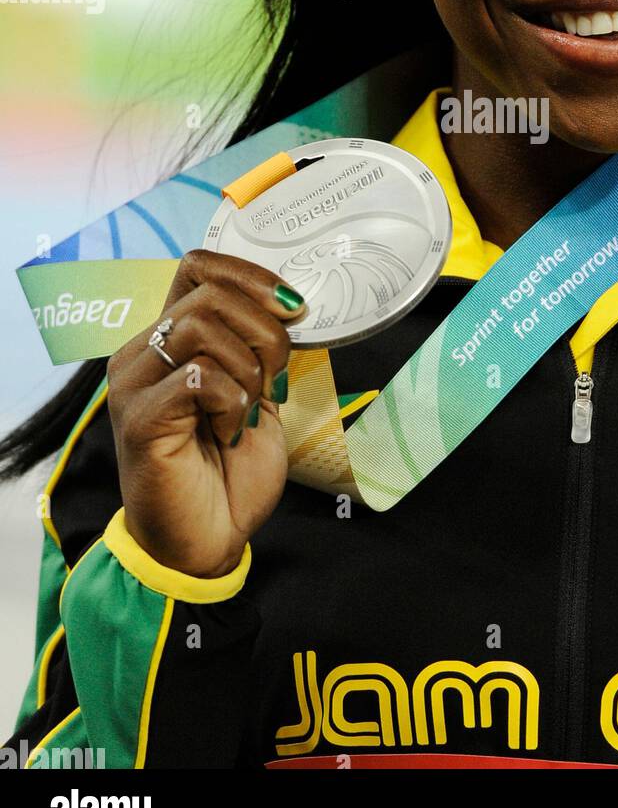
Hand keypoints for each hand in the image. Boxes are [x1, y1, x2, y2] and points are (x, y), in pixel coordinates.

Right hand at [105, 249, 307, 576]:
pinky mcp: (140, 418)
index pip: (198, 265)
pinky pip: (199, 377)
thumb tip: (292, 305)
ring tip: (249, 409)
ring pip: (202, 328)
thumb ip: (262, 350)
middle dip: (264, 330)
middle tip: (275, 377)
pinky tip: (230, 430)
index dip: (250, 275)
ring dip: (248, 367)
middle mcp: (143, 351)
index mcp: (171, 338)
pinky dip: (233, 400)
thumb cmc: (231, 471)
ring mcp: (135, 383)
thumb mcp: (259, 395)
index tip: (292, 307)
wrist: (208, 542)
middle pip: (209, 292)